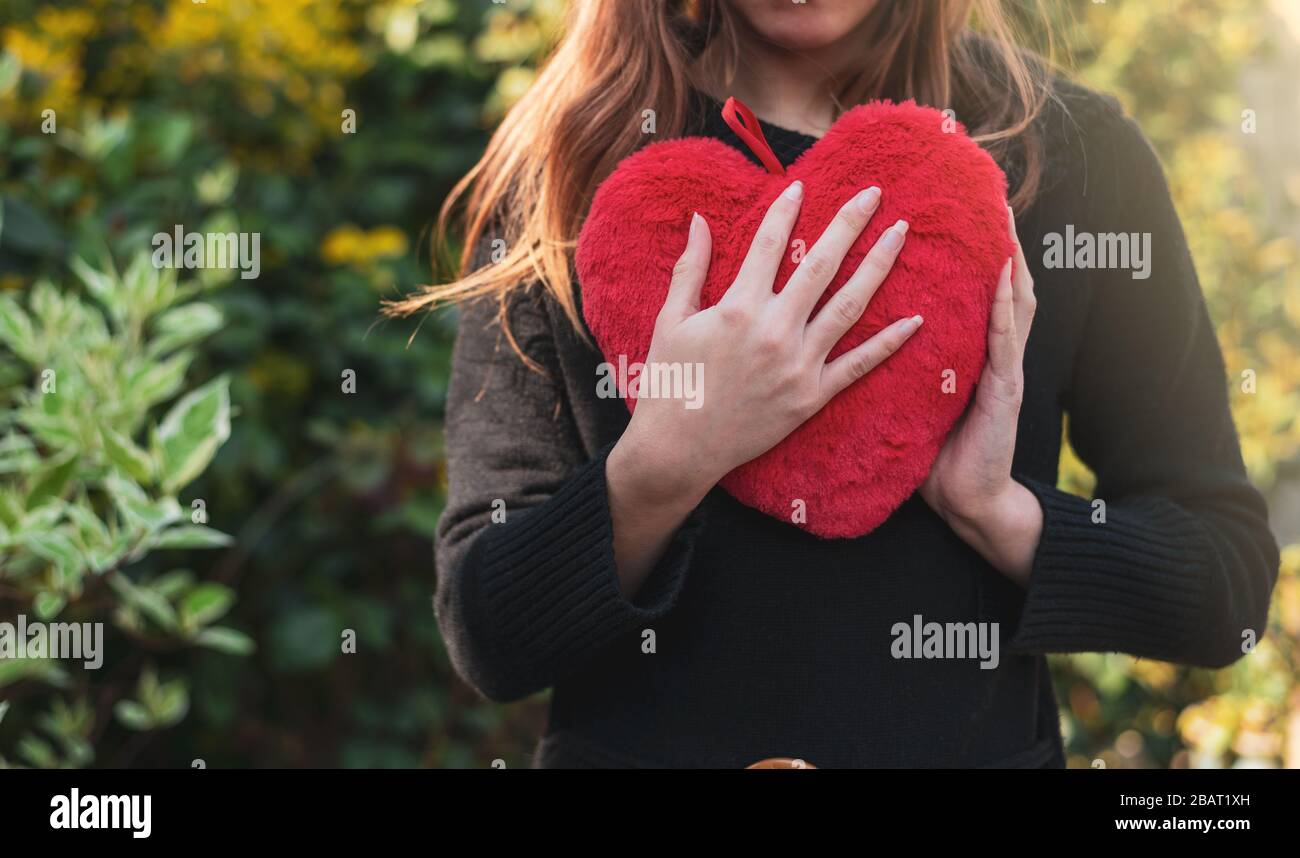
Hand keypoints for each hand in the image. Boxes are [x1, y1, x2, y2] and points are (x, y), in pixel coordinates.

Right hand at [607, 180, 919, 588]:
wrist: (679, 449)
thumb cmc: (670, 382)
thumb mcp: (670, 321)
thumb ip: (690, 268)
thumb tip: (699, 219)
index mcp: (737, 307)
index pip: (769, 244)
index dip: (787, 210)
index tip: (802, 184)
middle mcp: (774, 330)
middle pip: (822, 264)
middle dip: (851, 223)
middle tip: (875, 192)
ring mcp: (798, 364)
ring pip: (849, 305)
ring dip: (878, 265)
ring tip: (900, 233)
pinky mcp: (811, 396)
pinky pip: (858, 365)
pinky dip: (889, 342)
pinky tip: (915, 319)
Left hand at [920, 205, 1041, 584]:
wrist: (964, 499)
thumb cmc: (931, 450)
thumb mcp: (911, 394)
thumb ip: (896, 361)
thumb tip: (850, 334)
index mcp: (964, 350)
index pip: (969, 291)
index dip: (966, 253)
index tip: (952, 211)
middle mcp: (988, 352)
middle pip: (997, 285)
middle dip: (997, 242)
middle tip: (991, 198)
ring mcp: (1002, 369)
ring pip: (1013, 304)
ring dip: (1010, 263)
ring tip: (1005, 225)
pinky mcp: (1004, 392)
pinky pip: (1005, 343)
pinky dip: (1006, 309)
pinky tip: (1003, 281)